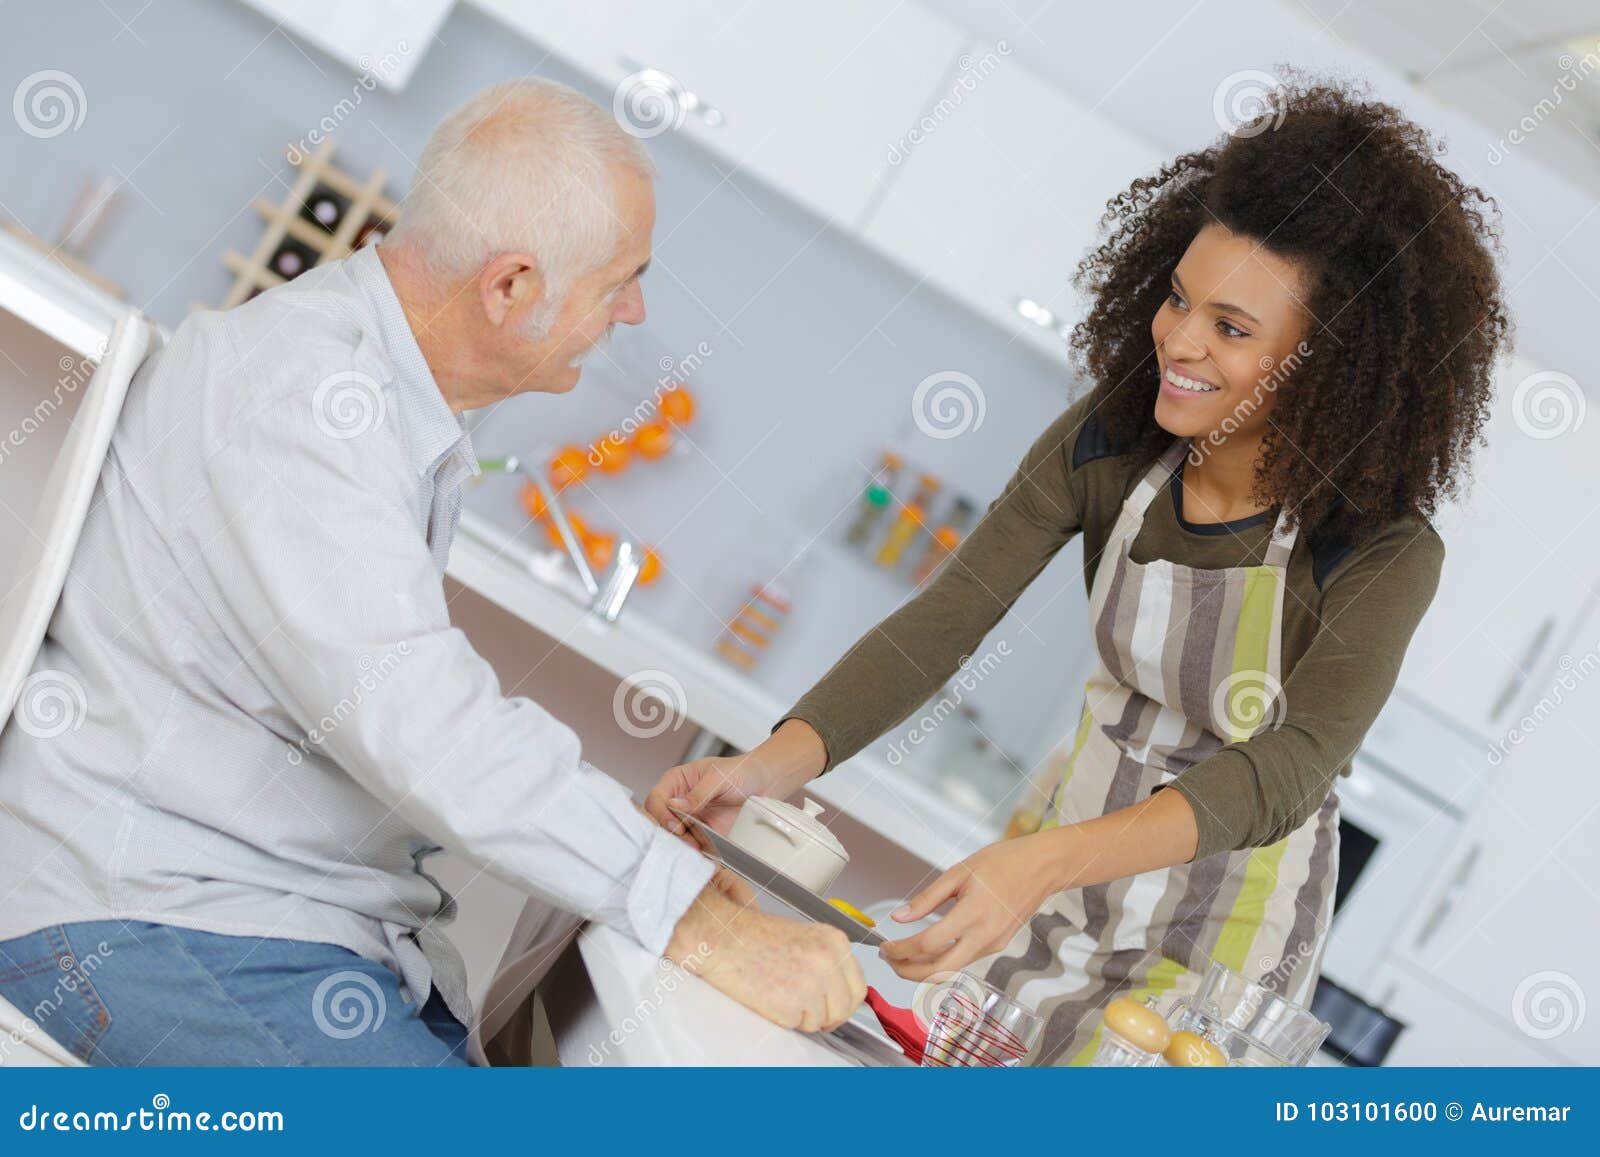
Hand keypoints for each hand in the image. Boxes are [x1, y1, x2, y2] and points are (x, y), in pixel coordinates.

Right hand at [644, 718, 826, 837]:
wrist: (767, 783)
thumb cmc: (743, 771)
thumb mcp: (719, 777)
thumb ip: (698, 793)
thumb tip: (675, 806)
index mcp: (678, 781)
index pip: (656, 799)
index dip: (661, 813)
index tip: (675, 824)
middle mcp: (681, 802)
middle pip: (661, 821)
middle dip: (670, 833)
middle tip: (686, 840)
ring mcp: (692, 819)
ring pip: (675, 838)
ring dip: (683, 845)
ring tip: (697, 848)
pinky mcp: (705, 834)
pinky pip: (694, 846)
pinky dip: (697, 853)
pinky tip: (704, 854)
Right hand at [666, 883, 865, 1031]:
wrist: (723, 938)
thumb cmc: (752, 936)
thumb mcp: (804, 938)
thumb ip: (827, 961)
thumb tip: (839, 989)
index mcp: (835, 942)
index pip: (858, 986)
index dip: (844, 1000)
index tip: (832, 1004)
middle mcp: (829, 961)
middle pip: (846, 1007)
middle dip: (829, 1014)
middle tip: (808, 1009)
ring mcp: (813, 984)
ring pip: (823, 1020)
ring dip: (804, 1016)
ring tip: (782, 994)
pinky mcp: (793, 1004)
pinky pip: (798, 1025)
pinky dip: (785, 1019)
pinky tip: (771, 998)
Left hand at [878, 831, 1067, 981]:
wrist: (1043, 867)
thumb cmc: (1005, 862)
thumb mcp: (959, 872)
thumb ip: (927, 898)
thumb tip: (899, 917)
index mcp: (973, 913)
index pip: (928, 943)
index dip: (901, 949)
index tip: (885, 946)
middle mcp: (985, 936)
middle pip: (939, 971)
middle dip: (908, 971)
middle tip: (888, 960)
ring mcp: (993, 944)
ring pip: (952, 970)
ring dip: (923, 969)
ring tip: (903, 955)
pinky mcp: (998, 946)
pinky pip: (964, 960)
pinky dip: (942, 961)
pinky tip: (928, 949)